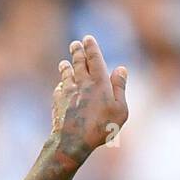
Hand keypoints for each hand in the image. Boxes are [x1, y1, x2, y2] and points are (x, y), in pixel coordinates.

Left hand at [51, 34, 128, 162]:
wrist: (73, 141)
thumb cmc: (101, 127)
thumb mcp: (120, 110)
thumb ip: (120, 88)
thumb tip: (121, 68)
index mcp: (99, 82)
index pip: (94, 58)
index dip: (91, 47)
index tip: (87, 38)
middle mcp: (82, 83)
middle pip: (78, 62)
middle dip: (77, 52)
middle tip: (75, 44)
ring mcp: (68, 92)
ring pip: (66, 75)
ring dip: (66, 67)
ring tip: (64, 63)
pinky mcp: (58, 103)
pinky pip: (59, 90)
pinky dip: (60, 86)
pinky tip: (60, 87)